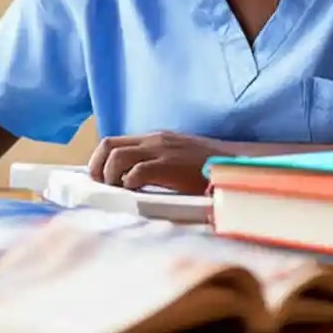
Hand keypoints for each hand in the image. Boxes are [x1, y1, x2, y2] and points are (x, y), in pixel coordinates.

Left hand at [87, 131, 230, 194]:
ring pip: (117, 157)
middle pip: (108, 146)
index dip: (99, 161)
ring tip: (120, 192)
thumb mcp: (176, 158)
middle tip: (102, 188)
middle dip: (97, 168)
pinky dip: (129, 183)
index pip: (113, 142)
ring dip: (111, 177)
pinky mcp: (169, 166)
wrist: (235, 164)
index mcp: (153, 139)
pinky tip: (136, 193)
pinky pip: (137, 172)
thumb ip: (155, 163)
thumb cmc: (208, 168)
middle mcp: (153, 141)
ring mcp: (161, 151)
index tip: (99, 180)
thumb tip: (130, 180)